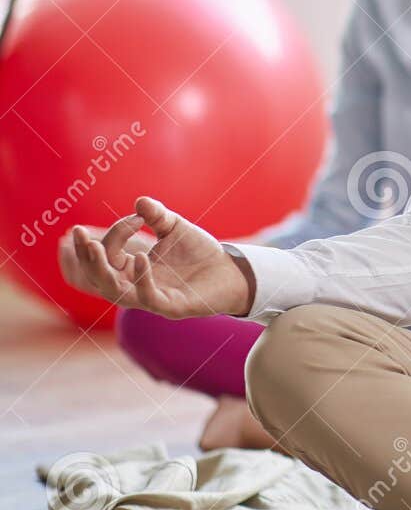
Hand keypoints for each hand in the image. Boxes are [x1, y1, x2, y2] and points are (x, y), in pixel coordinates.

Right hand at [60, 196, 254, 317]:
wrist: (232, 270)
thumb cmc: (199, 252)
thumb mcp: (175, 228)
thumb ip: (157, 216)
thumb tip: (139, 202)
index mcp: (133, 271)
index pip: (108, 255)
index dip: (114, 234)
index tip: (135, 217)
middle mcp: (137, 288)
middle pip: (100, 279)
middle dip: (86, 258)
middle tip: (79, 235)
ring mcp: (153, 300)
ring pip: (116, 293)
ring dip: (102, 271)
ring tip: (96, 247)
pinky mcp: (172, 307)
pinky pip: (149, 299)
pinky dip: (142, 278)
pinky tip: (141, 257)